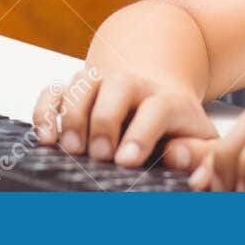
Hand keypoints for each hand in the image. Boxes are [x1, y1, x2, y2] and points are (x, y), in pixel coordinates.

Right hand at [31, 67, 216, 169]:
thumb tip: (179, 156)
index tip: (127, 160)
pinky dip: (45, 109)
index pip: (156, 108)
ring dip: (73, 114)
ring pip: (83, 84)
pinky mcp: (77, 91)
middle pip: (117, 85)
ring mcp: (102, 84)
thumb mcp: (200, 141)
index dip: (141, 133)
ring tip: (71, 148)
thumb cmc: (179, 129)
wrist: (160, 95)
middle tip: (99, 155)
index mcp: (168, 100)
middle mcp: (133, 85)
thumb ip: (200, 154)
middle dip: (105, 120)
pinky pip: (55, 90)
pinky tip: (45, 136)